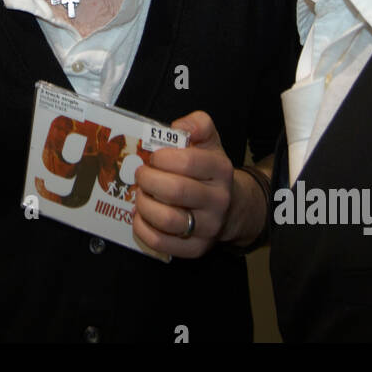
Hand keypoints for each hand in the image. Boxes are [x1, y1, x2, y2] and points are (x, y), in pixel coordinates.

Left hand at [132, 111, 233, 258]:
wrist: (230, 205)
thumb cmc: (208, 170)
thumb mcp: (210, 141)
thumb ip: (198, 124)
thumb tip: (179, 125)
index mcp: (220, 169)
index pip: (188, 161)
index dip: (163, 157)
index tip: (154, 157)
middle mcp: (218, 199)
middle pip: (176, 191)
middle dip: (149, 180)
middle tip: (141, 174)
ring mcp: (208, 226)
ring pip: (168, 220)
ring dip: (144, 205)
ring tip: (141, 195)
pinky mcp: (196, 248)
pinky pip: (162, 243)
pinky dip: (143, 229)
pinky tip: (141, 216)